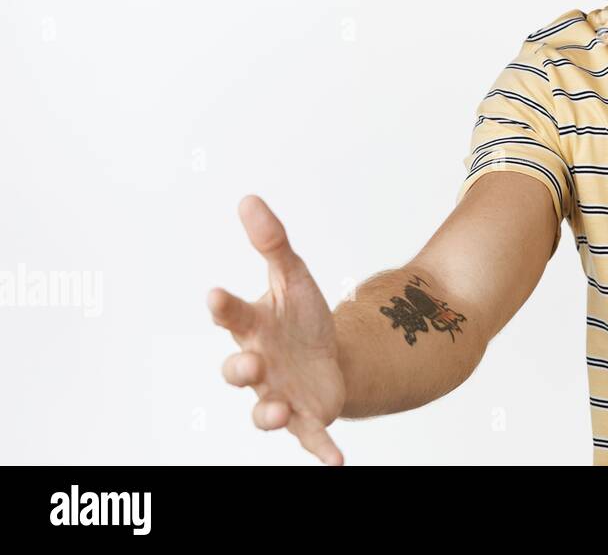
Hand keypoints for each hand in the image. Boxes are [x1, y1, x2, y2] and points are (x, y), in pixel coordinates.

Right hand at [208, 195, 346, 464]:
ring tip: (277, 413)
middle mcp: (259, 366)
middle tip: (249, 362)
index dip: (223, 307)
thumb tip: (249, 199)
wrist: (331, 356)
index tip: (214, 294)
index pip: (232, 316)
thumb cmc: (301, 317)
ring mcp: (279, 396)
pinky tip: (336, 464)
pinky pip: (310, 439)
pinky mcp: (307, 418)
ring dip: (268, 415)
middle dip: (240, 369)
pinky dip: (321, 452)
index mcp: (254, 329)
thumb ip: (272, 243)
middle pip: (239, 371)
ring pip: (265, 412)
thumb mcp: (293, 276)